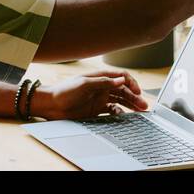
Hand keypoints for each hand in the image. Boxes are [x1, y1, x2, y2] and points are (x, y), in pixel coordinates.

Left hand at [32, 69, 147, 119]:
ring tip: (140, 112)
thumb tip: (122, 81)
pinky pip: (111, 112)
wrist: (49, 106)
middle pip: (123, 91)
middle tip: (144, 105)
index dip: (131, 83)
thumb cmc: (63, 92)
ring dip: (130, 105)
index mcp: (100, 78)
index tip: (138, 91)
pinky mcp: (95, 111)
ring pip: (120, 101)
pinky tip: (124, 117)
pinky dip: (119, 114)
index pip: (121, 77)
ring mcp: (99, 99)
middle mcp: (101, 88)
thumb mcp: (84, 84)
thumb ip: (104, 82)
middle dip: (135, 97)